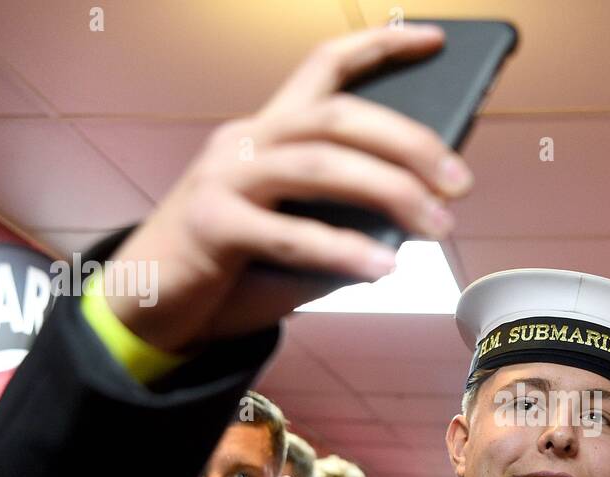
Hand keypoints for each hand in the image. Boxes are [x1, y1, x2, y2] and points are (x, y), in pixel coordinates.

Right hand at [103, 24, 471, 352]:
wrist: (149, 303)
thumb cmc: (235, 263)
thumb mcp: (302, 231)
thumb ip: (349, 218)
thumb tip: (418, 216)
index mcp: (269, 130)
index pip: (325, 66)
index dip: (381, 45)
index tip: (438, 40)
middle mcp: (246, 139)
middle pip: (338, 117)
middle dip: (409, 142)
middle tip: (460, 180)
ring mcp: (224, 177)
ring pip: (319, 165)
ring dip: (391, 192)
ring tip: (439, 225)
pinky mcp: (210, 225)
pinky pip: (290, 234)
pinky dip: (343, 251)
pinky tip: (383, 267)